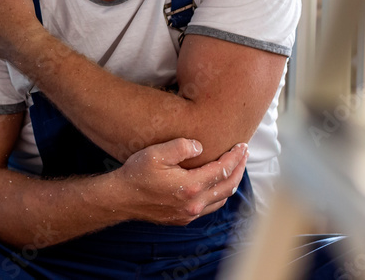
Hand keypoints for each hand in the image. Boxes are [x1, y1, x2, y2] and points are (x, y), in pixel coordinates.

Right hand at [111, 138, 248, 225]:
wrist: (121, 198)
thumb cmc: (137, 174)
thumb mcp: (157, 152)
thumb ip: (182, 146)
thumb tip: (200, 146)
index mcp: (191, 186)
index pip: (223, 170)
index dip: (235, 157)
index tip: (242, 145)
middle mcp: (194, 204)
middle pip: (228, 187)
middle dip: (239, 169)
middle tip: (244, 154)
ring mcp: (189, 214)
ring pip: (221, 200)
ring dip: (231, 183)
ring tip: (234, 168)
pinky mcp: (183, 219)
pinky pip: (209, 207)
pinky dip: (218, 195)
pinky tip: (216, 185)